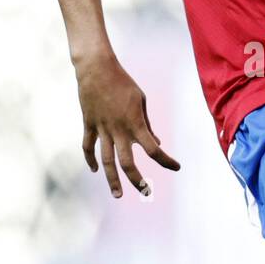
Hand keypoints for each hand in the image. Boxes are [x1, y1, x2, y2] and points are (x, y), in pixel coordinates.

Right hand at [76, 55, 179, 196]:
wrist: (96, 68)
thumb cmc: (123, 82)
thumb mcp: (141, 101)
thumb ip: (147, 124)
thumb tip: (155, 142)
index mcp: (135, 123)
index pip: (153, 149)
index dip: (166, 160)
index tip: (176, 167)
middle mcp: (118, 130)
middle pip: (128, 162)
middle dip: (138, 180)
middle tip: (146, 192)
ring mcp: (101, 128)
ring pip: (106, 160)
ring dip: (112, 179)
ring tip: (118, 195)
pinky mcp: (88, 124)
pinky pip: (88, 146)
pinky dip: (90, 159)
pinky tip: (95, 169)